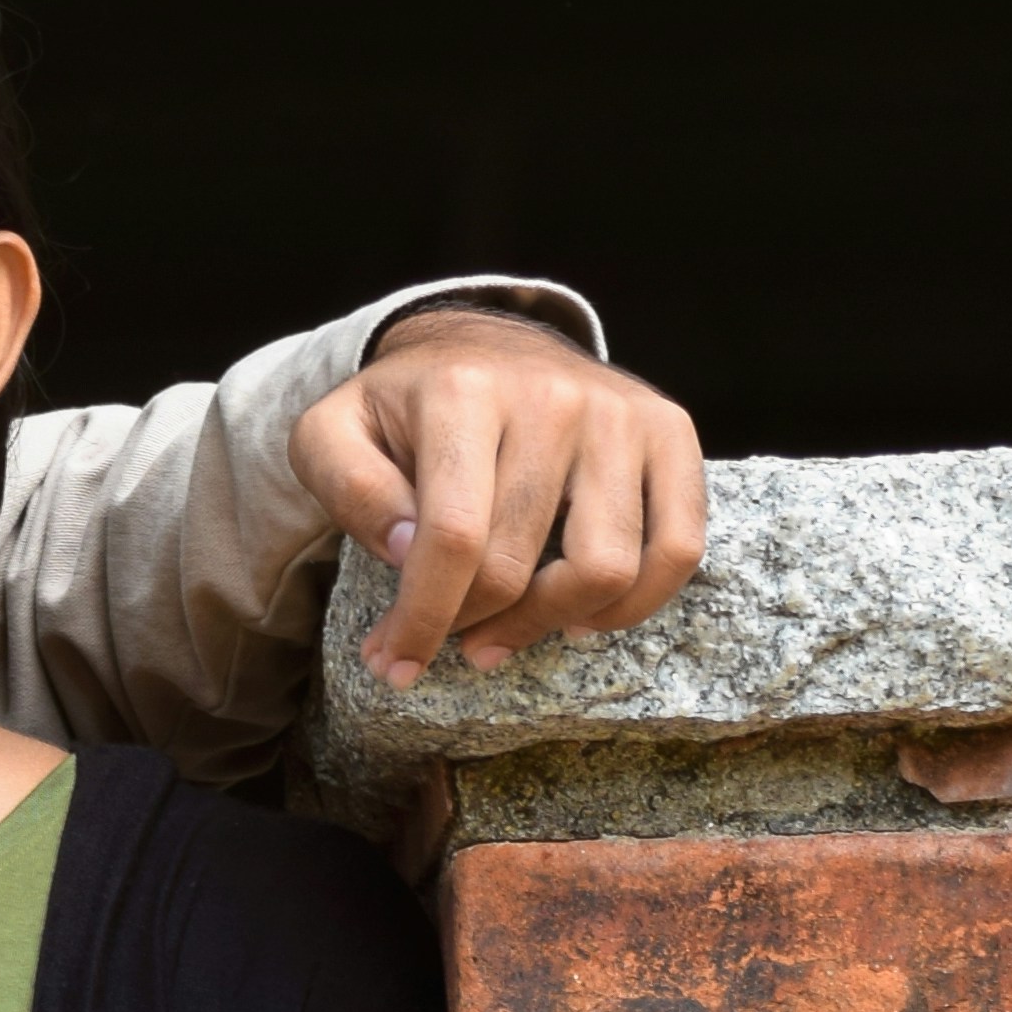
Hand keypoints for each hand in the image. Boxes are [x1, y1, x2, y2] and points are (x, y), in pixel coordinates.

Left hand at [297, 307, 706, 685]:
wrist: (484, 346)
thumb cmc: (405, 409)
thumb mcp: (334, 433)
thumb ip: (348, 489)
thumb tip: (409, 552)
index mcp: (463, 391)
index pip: (452, 537)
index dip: (421, 618)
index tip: (393, 665)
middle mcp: (553, 395)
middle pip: (519, 563)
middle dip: (469, 624)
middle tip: (445, 639)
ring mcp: (621, 412)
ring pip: (604, 567)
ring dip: (546, 624)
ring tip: (503, 631)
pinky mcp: (669, 431)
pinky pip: (677, 547)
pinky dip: (633, 604)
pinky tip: (580, 618)